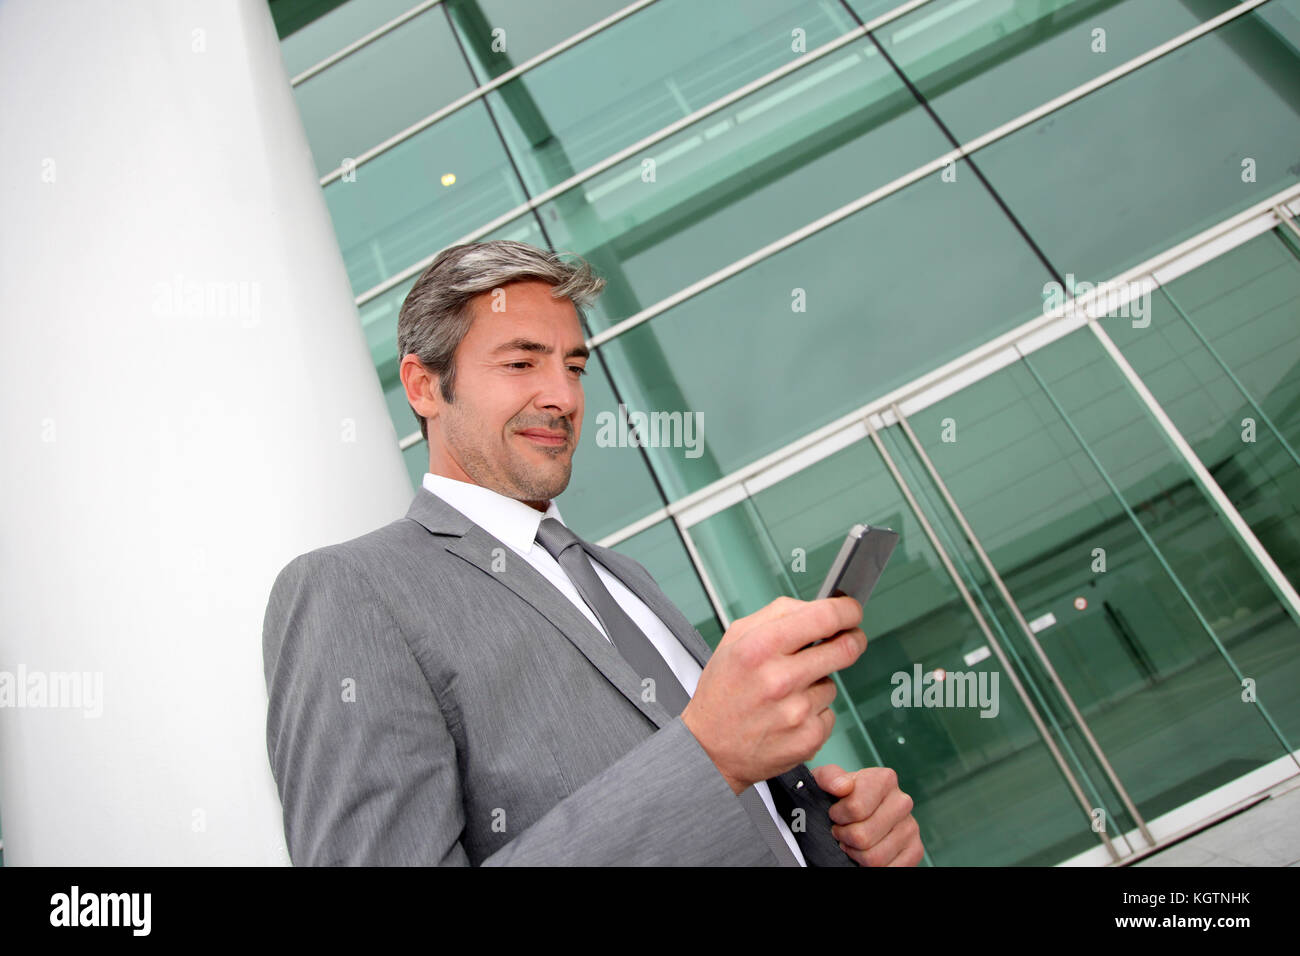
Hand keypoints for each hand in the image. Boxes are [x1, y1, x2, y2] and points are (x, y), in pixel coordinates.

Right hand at [682, 596, 864, 793]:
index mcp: (759, 647)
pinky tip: (789, 715)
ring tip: (787, 693)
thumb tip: (817, 607)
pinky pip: (829, 713)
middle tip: (847, 640)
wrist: (709, 749)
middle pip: (845, 648)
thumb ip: (778, 614)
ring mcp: (797, 711)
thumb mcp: (734, 639)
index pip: (824, 617)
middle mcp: (779, 679)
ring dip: (819, 683)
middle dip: (852, 640)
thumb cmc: (722, 692)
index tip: (852, 611)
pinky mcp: (809, 738)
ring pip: (833, 684)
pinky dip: (815, 712)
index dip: (848, 611)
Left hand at [812, 764, 922, 865]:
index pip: (855, 808)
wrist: (856, 813)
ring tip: (853, 842)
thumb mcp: (826, 780)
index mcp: (884, 779)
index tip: (835, 813)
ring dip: (856, 854)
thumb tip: (843, 787)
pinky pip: (891, 870)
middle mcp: (903, 801)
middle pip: (863, 836)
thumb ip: (828, 777)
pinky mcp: (916, 849)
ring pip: (875, 858)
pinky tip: (867, 853)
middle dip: (845, 837)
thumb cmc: (840, 797)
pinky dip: (872, 867)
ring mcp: (911, 827)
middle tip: (842, 831)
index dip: (838, 816)